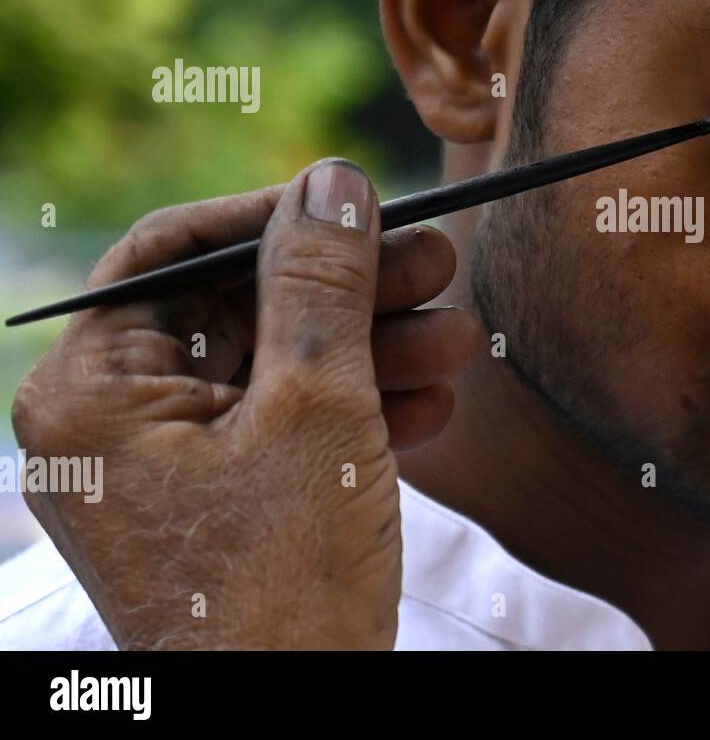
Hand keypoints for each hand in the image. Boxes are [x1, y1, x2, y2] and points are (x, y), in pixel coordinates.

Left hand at [11, 159, 480, 648]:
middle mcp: (117, 424)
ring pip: (278, 370)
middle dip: (351, 293)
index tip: (358, 200)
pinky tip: (429, 401)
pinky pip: (287, 426)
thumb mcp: (318, 411)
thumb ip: (323, 285)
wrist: (299, 722)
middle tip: (438, 263)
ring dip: (374, 352)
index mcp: (94, 394)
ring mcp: (171, 467)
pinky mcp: (224, 501)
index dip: (274, 216)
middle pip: (241, 311)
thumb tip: (335, 181)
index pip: (174, 255)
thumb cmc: (285, 584)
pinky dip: (358, 410)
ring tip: (457, 341)